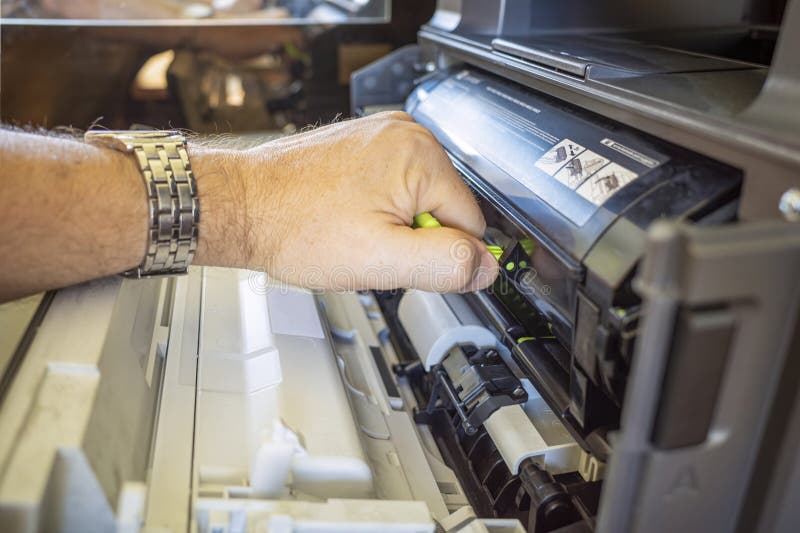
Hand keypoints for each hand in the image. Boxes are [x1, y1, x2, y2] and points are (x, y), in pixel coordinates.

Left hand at [192, 112, 498, 291]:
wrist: (242, 205)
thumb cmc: (295, 226)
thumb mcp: (383, 261)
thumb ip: (446, 265)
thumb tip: (485, 267)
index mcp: (422, 156)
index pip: (470, 224)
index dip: (437, 255)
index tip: (397, 258)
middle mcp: (405, 133)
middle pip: (444, 209)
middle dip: (413, 238)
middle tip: (368, 244)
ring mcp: (381, 134)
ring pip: (418, 200)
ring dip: (393, 225)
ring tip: (351, 229)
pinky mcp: (363, 142)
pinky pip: (393, 186)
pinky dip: (376, 208)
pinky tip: (345, 216)